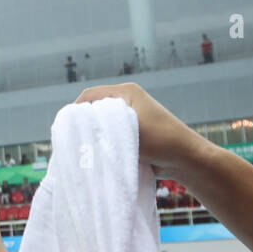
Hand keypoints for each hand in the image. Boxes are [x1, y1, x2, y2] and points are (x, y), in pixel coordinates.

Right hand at [74, 82, 206, 178]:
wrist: (187, 160)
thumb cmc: (160, 140)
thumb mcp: (127, 129)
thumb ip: (99, 126)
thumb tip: (74, 129)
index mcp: (126, 92)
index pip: (90, 95)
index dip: (75, 110)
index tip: (65, 128)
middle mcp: (127, 101)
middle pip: (94, 109)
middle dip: (84, 123)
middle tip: (72, 139)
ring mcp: (131, 117)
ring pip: (101, 123)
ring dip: (94, 134)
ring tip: (84, 147)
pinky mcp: (133, 132)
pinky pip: (111, 134)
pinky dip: (104, 141)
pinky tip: (98, 151)